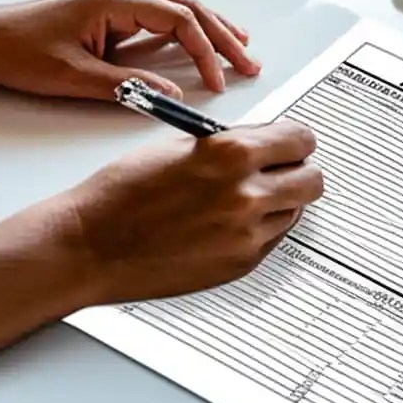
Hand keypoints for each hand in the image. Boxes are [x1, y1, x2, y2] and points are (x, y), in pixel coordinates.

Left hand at [0, 0, 259, 99]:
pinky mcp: (109, 13)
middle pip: (188, 8)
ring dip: (211, 28)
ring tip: (240, 48)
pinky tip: (200, 43)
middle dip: (223, 35)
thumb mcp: (74, 78)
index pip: (179, 20)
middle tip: (250, 61)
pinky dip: (187, 30)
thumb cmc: (16, 52)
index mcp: (113, 1)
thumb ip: (128, 88)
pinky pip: (160, 16)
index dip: (206, 51)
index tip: (219, 79)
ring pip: (178, 9)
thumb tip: (170, 95)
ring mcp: (115, 1)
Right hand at [60, 120, 323, 304]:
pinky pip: (273, 238)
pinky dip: (260, 228)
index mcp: (231, 153)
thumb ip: (228, 143)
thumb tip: (262, 142)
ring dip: (279, 201)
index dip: (294, 140)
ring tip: (244, 198)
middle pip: (312, 179)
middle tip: (279, 171)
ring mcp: (247, 233)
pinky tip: (229, 222)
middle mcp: (246, 193)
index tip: (290, 143)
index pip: (299, 139)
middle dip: (297, 171)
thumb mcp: (178, 146)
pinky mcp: (241, 263)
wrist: (90, 245)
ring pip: (295, 211)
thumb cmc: (121, 194)